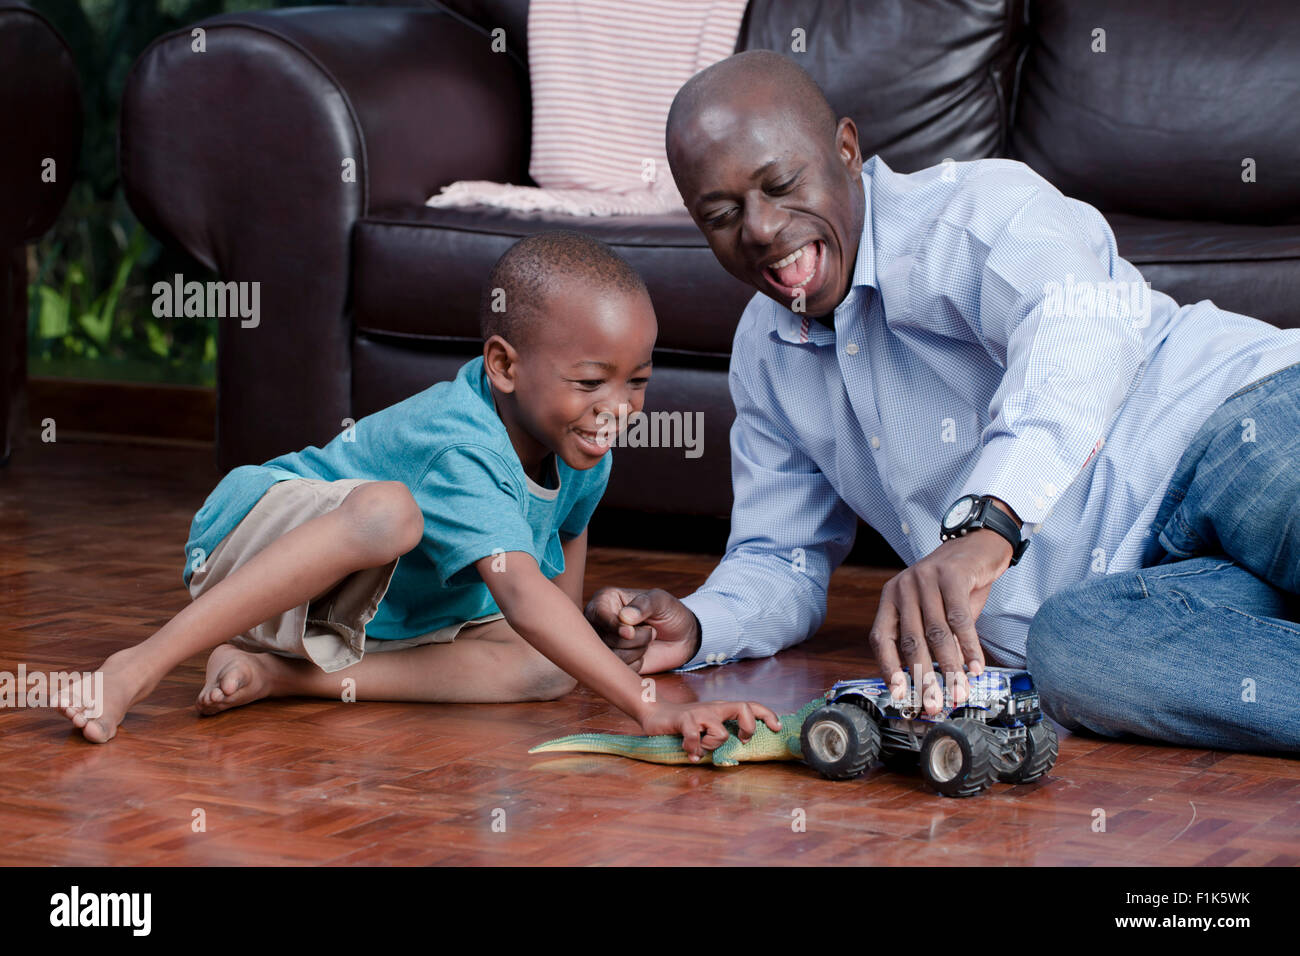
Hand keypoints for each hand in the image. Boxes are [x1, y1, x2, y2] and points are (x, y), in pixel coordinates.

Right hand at [584, 587, 701, 673]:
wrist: (682, 637)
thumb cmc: (669, 612)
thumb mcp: (661, 601)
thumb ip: (643, 605)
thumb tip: (625, 617)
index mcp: (605, 600)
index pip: (599, 615)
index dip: (614, 626)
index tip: (630, 632)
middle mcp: (599, 621)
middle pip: (605, 639)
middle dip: (635, 639)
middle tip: (651, 630)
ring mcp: (604, 642)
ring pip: (611, 656)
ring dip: (637, 651)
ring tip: (647, 640)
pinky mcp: (612, 661)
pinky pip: (617, 670)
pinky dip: (635, 664)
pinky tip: (642, 653)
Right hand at [638, 699, 781, 760]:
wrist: (655, 713)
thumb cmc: (684, 724)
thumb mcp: (707, 726)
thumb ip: (722, 732)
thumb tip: (740, 749)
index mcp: (722, 709)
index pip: (750, 706)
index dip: (766, 715)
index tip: (777, 727)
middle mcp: (714, 708)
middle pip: (743, 707)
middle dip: (748, 727)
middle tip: (742, 740)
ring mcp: (700, 713)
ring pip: (721, 732)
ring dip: (712, 746)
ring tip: (701, 749)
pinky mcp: (684, 720)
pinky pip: (695, 738)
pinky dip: (694, 750)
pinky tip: (690, 754)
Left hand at [868, 507, 1016, 714]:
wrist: (977, 544)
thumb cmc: (954, 584)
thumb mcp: (934, 609)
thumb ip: (929, 639)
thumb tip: (932, 682)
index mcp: (891, 598)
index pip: (882, 638)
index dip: (889, 668)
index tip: (900, 694)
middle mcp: (903, 587)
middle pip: (911, 640)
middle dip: (923, 677)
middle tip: (933, 704)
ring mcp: (925, 579)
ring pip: (937, 633)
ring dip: (950, 668)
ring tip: (958, 692)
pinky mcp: (952, 576)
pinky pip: (960, 620)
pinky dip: (969, 647)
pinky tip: (976, 667)